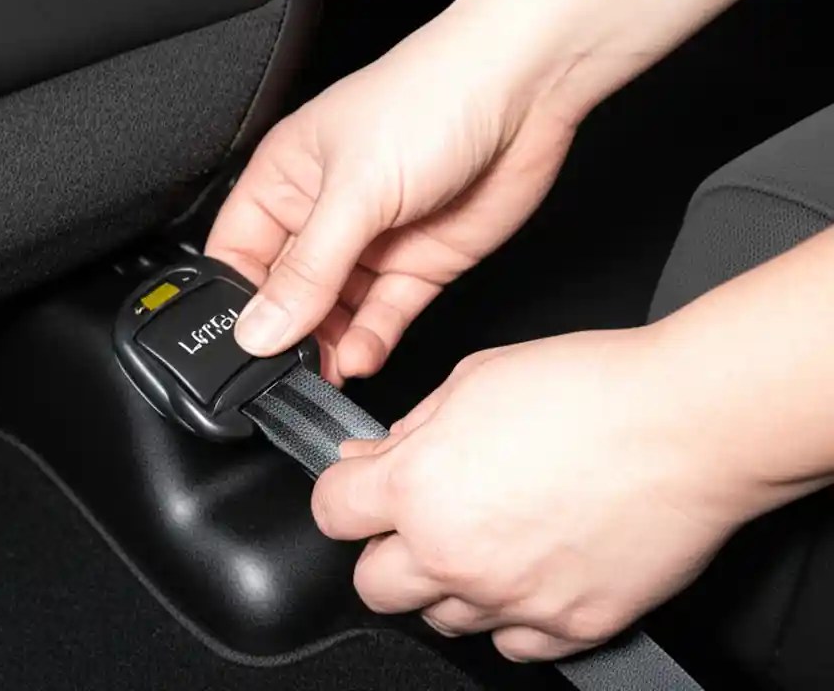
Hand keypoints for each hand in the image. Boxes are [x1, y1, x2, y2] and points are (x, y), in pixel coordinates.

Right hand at [205, 4, 577, 384]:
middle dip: (286, 333)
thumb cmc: (431, 100)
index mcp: (285, 180)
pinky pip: (383, 316)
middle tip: (285, 372)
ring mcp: (372, 242)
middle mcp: (324, 214)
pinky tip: (361, 356)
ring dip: (328, 347)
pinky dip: (371, 341)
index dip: (235, 304)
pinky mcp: (418, 265)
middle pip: (287, 293)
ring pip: (334, 313)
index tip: (240, 348)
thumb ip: (308, 270)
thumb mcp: (354, 190)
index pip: (238, 255)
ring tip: (325, 372)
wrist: (526, 91)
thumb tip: (260, 329)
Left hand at [310, 329, 758, 660]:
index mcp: (417, 487)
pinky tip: (530, 570)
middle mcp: (452, 553)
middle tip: (422, 517)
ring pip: (439, 619)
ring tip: (490, 536)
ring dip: (447, 584)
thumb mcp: (473, 378)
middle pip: (372, 583)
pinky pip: (512, 644)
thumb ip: (409, 429)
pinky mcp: (569, 625)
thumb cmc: (590, 388)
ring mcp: (510, 598)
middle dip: (386, 549)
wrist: (690, 422)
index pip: (331, 512)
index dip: (345, 494)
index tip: (362, 488)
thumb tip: (371, 456)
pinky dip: (511, 614)